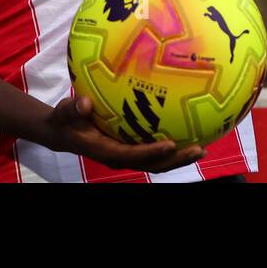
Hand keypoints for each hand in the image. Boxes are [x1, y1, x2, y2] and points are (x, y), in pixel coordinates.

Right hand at [42, 94, 206, 173]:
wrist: (64, 132)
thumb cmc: (66, 120)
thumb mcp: (64, 113)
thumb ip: (73, 108)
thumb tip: (84, 103)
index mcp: (106, 150)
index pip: (133, 154)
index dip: (152, 152)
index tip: (170, 144)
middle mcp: (121, 156)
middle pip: (153, 164)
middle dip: (177, 159)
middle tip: (199, 149)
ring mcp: (128, 153)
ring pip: (158, 161)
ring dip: (179, 156)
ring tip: (203, 147)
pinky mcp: (132, 147)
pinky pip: (154, 149)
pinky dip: (172, 144)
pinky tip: (189, 129)